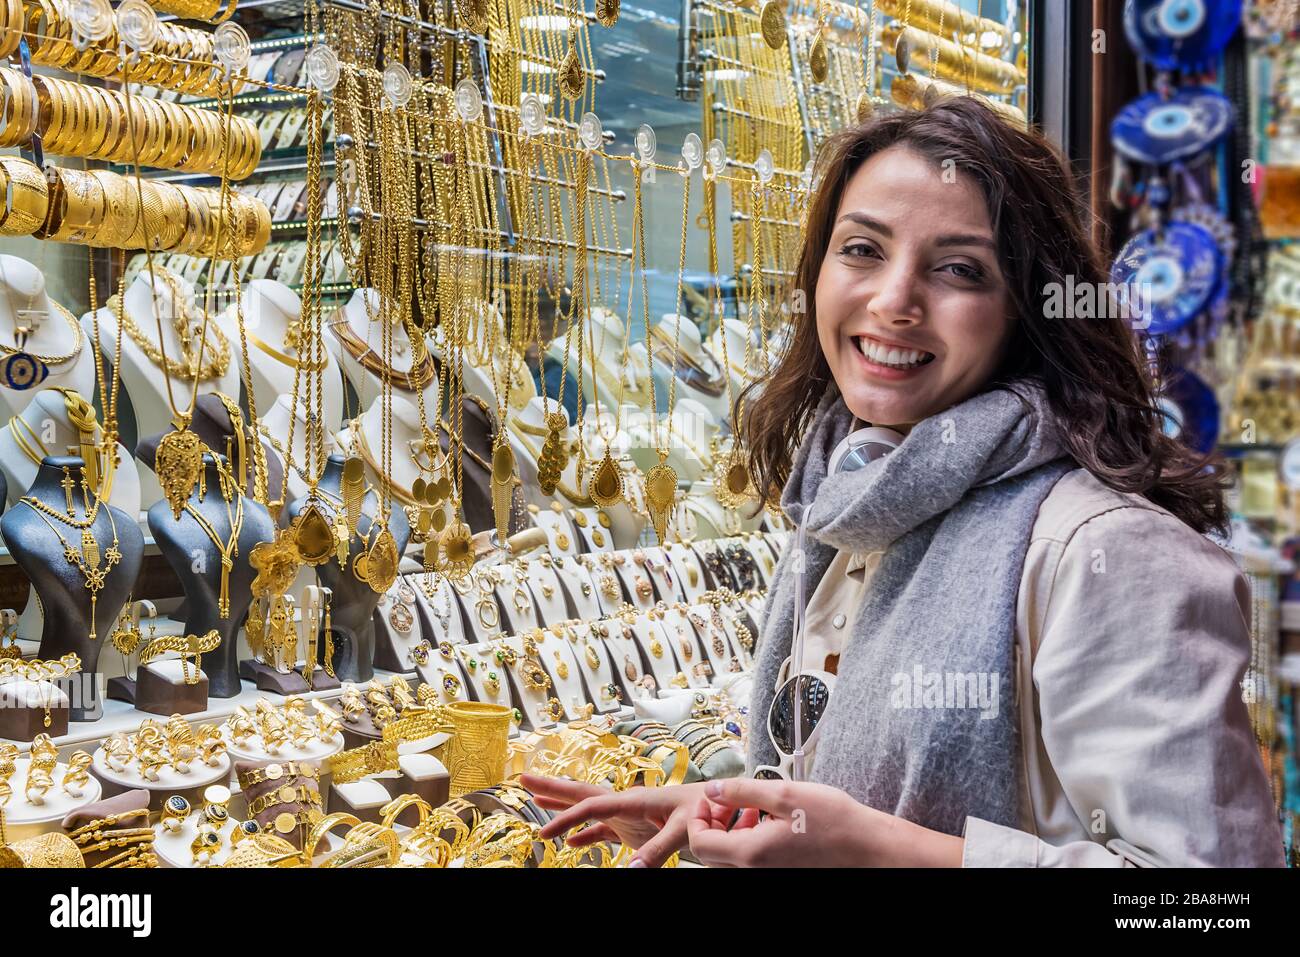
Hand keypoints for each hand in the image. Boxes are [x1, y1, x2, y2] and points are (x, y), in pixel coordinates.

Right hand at [525, 774, 714, 866]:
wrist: (723, 808)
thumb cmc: (707, 812)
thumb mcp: (684, 830)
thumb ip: (658, 849)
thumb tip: (630, 871)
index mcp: (633, 799)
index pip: (592, 806)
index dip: (566, 819)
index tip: (544, 834)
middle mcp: (626, 802)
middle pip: (581, 793)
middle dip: (552, 787)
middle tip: (522, 778)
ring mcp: (629, 815)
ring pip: (588, 808)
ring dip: (562, 806)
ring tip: (536, 802)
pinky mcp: (636, 827)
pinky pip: (603, 829)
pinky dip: (585, 834)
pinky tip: (571, 844)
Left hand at [685, 779, 964, 866]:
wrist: (869, 849)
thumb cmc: (835, 822)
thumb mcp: (784, 794)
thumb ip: (742, 792)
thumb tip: (713, 790)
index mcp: (751, 853)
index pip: (699, 843)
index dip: (697, 818)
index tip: (710, 798)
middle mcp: (755, 871)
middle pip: (712, 852)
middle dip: (713, 822)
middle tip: (728, 800)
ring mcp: (768, 874)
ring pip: (731, 856)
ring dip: (731, 830)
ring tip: (750, 808)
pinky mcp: (781, 872)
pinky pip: (751, 860)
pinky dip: (748, 840)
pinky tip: (767, 821)